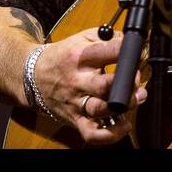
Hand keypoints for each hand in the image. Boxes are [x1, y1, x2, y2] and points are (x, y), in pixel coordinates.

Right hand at [33, 28, 148, 144]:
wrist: (32, 75)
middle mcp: (77, 80)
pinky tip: (123, 125)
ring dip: (123, 106)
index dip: (129, 52)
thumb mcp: (80, 38)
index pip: (109, 51)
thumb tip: (130, 40)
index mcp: (79, 56)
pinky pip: (92, 133)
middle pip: (105, 85)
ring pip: (101, 109)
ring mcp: (76, 102)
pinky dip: (110, 134)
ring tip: (136, 98)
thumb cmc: (61, 57)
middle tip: (137, 78)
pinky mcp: (75, 119)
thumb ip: (106, 37)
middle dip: (128, 82)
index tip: (138, 52)